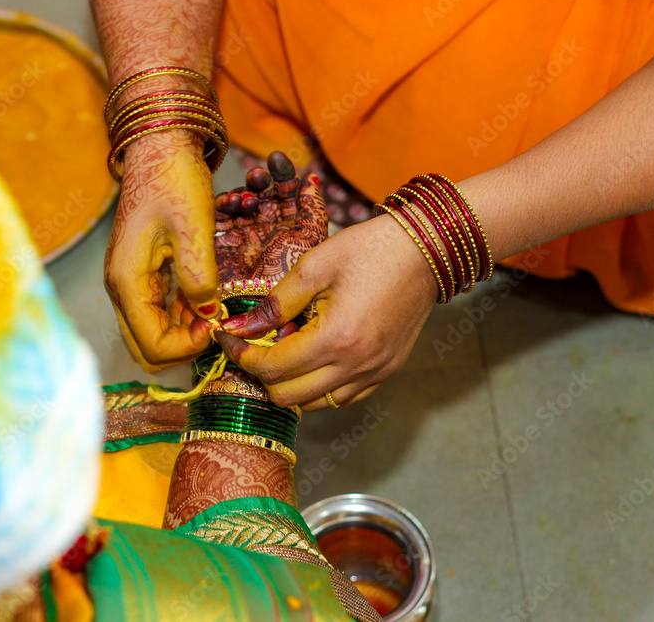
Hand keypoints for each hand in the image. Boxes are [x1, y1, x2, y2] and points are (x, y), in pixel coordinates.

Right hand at [104, 130, 219, 371]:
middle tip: (217, 323)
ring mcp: (130, 282)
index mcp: (127, 280)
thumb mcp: (193, 227)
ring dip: (186, 331)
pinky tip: (208, 296)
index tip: (218, 323)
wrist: (160, 146)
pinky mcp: (142, 274)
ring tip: (217, 307)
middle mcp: (121, 288)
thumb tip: (208, 316)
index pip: (152, 345)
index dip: (188, 346)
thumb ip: (199, 276)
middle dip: (184, 346)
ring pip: (153, 332)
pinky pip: (159, 311)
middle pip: (147, 348)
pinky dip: (184, 314)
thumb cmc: (173, 178)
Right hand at [214, 151, 327, 286]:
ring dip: (239, 195)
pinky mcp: (222, 245)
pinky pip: (219, 220)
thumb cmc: (293, 276)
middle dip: (257, 181)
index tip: (277, 159)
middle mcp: (265, 224)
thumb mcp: (309, 238)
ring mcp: (242, 233)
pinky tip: (228, 205)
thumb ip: (312, 207)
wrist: (268, 312)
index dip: (281, 173)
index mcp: (288, 221)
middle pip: (258, 192)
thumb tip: (312, 178)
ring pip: (238, 203)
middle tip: (256, 177)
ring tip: (242, 199)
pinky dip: (221, 209)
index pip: (284, 189)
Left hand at [216, 213, 438, 410]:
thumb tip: (239, 329)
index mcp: (336, 338)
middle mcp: (356, 365)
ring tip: (285, 350)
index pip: (272, 368)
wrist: (425, 249)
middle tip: (254, 344)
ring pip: (315, 404)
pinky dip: (320, 388)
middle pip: (288, 397)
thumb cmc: (369, 250)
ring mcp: (374, 372)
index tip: (228, 338)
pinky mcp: (387, 371)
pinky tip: (314, 358)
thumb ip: (274, 304)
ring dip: (291, 384)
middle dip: (262, 373)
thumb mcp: (314, 267)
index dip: (241, 356)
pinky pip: (343, 398)